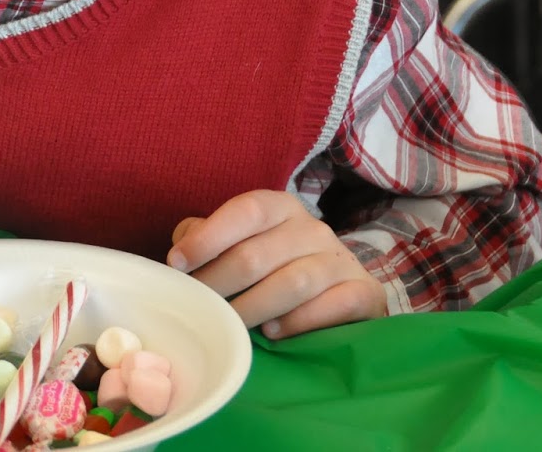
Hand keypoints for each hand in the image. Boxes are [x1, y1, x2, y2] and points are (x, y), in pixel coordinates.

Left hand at [167, 189, 386, 338]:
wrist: (340, 291)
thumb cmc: (276, 267)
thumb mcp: (242, 245)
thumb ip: (208, 240)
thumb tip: (179, 253)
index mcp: (280, 208)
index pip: (246, 211)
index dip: (208, 237)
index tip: (177, 263)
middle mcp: (313, 228)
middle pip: (258, 254)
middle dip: (219, 283)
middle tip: (197, 307)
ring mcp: (341, 260)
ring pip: (293, 282)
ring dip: (254, 307)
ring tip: (232, 324)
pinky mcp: (365, 292)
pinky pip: (333, 306)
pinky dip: (300, 322)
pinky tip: (276, 332)